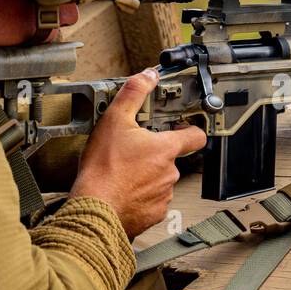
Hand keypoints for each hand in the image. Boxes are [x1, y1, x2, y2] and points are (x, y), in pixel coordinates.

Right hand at [71, 68, 207, 238]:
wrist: (95, 208)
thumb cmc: (103, 168)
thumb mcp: (114, 119)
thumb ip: (134, 93)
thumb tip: (147, 76)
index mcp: (166, 149)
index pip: (196, 136)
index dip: (190, 129)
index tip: (180, 127)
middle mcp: (170, 172)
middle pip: (171, 158)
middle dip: (154, 153)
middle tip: (132, 150)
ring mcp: (163, 194)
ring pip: (160, 180)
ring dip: (146, 175)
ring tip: (122, 172)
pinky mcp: (153, 214)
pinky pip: (152, 201)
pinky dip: (140, 196)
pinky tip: (122, 190)